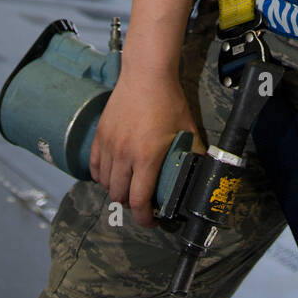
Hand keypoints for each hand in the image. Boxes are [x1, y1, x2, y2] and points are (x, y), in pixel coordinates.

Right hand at [88, 67, 199, 228]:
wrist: (146, 75)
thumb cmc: (168, 101)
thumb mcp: (187, 129)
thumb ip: (194, 153)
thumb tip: (203, 170)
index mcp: (146, 157)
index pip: (139, 200)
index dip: (144, 218)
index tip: (150, 222)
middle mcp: (124, 154)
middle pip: (119, 196)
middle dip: (131, 206)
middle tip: (142, 204)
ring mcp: (109, 145)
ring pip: (105, 184)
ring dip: (117, 192)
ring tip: (128, 189)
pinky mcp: (100, 136)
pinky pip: (94, 167)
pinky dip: (102, 177)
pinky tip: (112, 175)